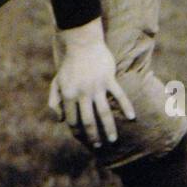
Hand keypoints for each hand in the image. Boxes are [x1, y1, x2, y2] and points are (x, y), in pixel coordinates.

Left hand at [47, 18, 135, 147]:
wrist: (80, 41)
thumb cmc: (68, 63)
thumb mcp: (56, 82)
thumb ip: (55, 101)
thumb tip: (60, 120)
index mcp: (68, 95)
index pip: (73, 120)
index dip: (77, 132)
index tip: (83, 138)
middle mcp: (82, 93)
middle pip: (89, 121)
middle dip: (93, 136)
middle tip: (98, 145)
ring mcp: (96, 86)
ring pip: (104, 113)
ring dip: (109, 128)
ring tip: (112, 140)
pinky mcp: (109, 78)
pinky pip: (119, 95)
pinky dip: (126, 107)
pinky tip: (131, 117)